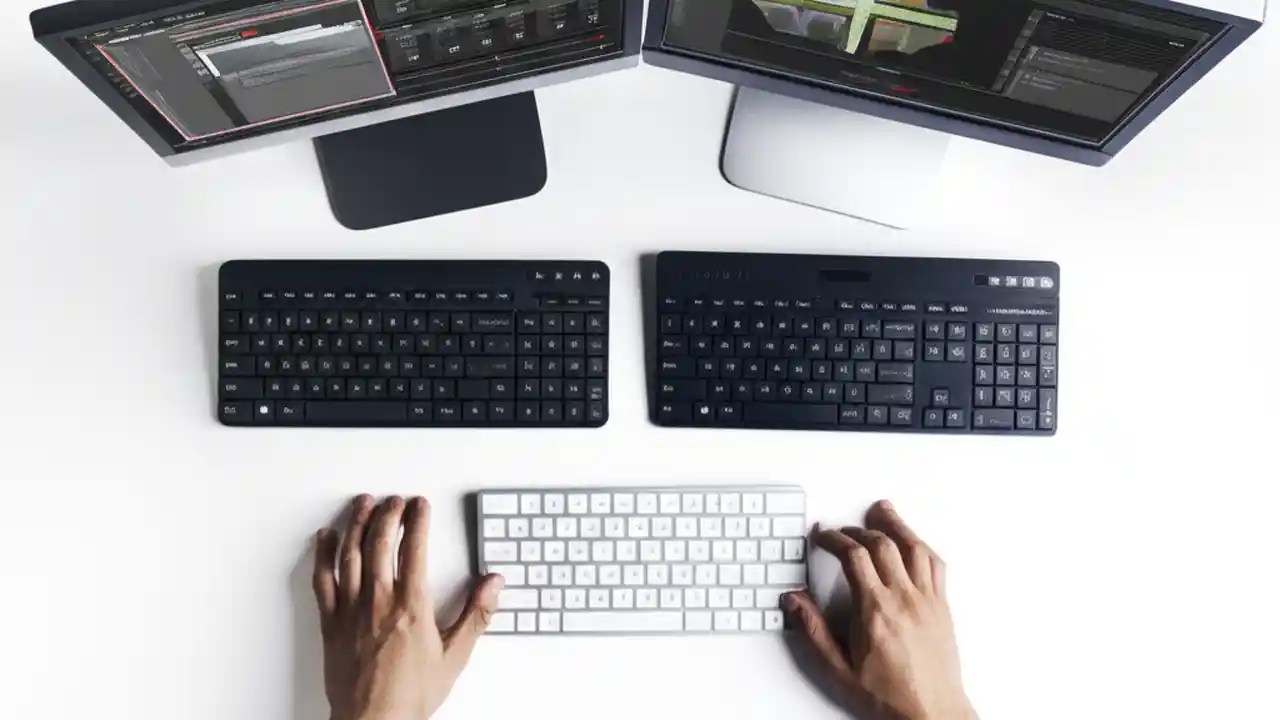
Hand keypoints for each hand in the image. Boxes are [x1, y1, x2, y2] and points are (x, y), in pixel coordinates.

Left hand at [312, 495, 503, 719]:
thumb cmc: (410, 695)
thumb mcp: (455, 657)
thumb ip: (476, 615)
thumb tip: (493, 585)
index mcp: (411, 606)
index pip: (414, 549)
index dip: (417, 521)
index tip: (420, 505)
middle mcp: (379, 602)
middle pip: (379, 543)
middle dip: (387, 514)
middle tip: (394, 500)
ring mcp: (351, 611)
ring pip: (350, 554)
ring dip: (357, 524)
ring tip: (363, 504)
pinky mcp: (330, 624)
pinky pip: (323, 580)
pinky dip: (324, 554)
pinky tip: (326, 538)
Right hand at [785, 501, 975, 719]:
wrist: (931, 713)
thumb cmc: (889, 696)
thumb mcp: (839, 670)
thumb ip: (814, 632)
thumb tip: (794, 602)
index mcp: (875, 611)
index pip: (853, 557)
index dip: (835, 538)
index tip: (823, 535)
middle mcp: (904, 599)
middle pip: (882, 544)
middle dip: (858, 529)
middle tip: (843, 529)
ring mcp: (927, 600)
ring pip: (913, 547)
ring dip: (896, 525)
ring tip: (883, 511)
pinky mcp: (942, 607)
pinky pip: (935, 564)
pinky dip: (921, 546)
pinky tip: (914, 542)